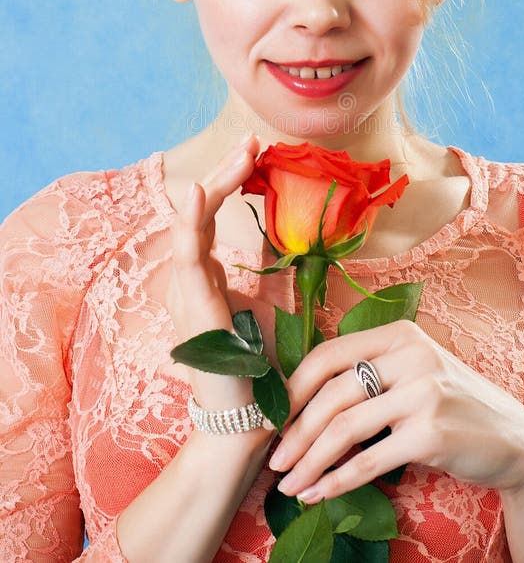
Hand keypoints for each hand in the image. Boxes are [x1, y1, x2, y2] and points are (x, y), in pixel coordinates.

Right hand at [167, 133, 267, 411]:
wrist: (247, 422)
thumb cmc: (258, 371)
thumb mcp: (271, 310)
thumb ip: (273, 277)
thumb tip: (295, 246)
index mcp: (206, 279)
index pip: (213, 218)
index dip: (231, 182)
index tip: (257, 153)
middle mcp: (192, 279)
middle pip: (202, 212)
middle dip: (227, 172)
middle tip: (253, 141)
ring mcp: (188, 291)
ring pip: (193, 224)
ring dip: (217, 184)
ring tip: (242, 153)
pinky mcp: (194, 306)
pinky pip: (187, 256)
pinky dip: (190, 222)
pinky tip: (200, 191)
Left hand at [269, 320, 523, 501]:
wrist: (514, 440)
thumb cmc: (452, 405)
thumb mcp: (414, 372)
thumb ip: (371, 372)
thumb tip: (302, 398)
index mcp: (399, 334)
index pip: (328, 353)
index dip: (293, 386)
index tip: (273, 416)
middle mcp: (410, 356)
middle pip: (331, 394)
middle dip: (295, 431)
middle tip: (274, 460)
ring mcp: (422, 393)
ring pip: (343, 428)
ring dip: (309, 461)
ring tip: (289, 483)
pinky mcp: (430, 433)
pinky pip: (368, 461)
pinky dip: (336, 481)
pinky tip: (318, 494)